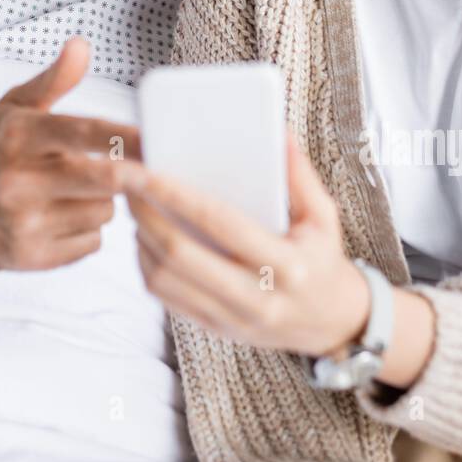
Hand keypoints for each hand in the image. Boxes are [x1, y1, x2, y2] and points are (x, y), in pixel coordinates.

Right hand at [0, 37, 141, 269]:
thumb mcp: (16, 106)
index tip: (160, 139)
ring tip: (80, 191)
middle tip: (149, 170)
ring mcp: (24, 223)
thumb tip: (81, 45)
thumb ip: (55, 78)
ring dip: (105, 201)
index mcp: (19, 136)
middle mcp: (17, 181)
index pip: (85, 132)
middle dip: (133, 175)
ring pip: (103, 211)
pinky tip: (66, 219)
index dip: (128, 136)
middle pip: (102, 179)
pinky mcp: (32, 257)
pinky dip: (89, 231)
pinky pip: (91, 243)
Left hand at [122, 130, 370, 355]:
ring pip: (165, 281)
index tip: (146, 170)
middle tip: (127, 184)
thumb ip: (300, 175)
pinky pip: (167, 299)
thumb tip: (278, 132)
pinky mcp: (216, 328)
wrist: (334, 324)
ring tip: (134, 208)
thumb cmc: (323, 258)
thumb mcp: (324, 216)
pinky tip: (145, 238)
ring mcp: (233, 319)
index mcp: (287, 264)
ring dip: (140, 241)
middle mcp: (257, 297)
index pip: (219, 223)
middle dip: (145, 216)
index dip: (176, 195)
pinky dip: (146, 266)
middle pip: (180, 256)